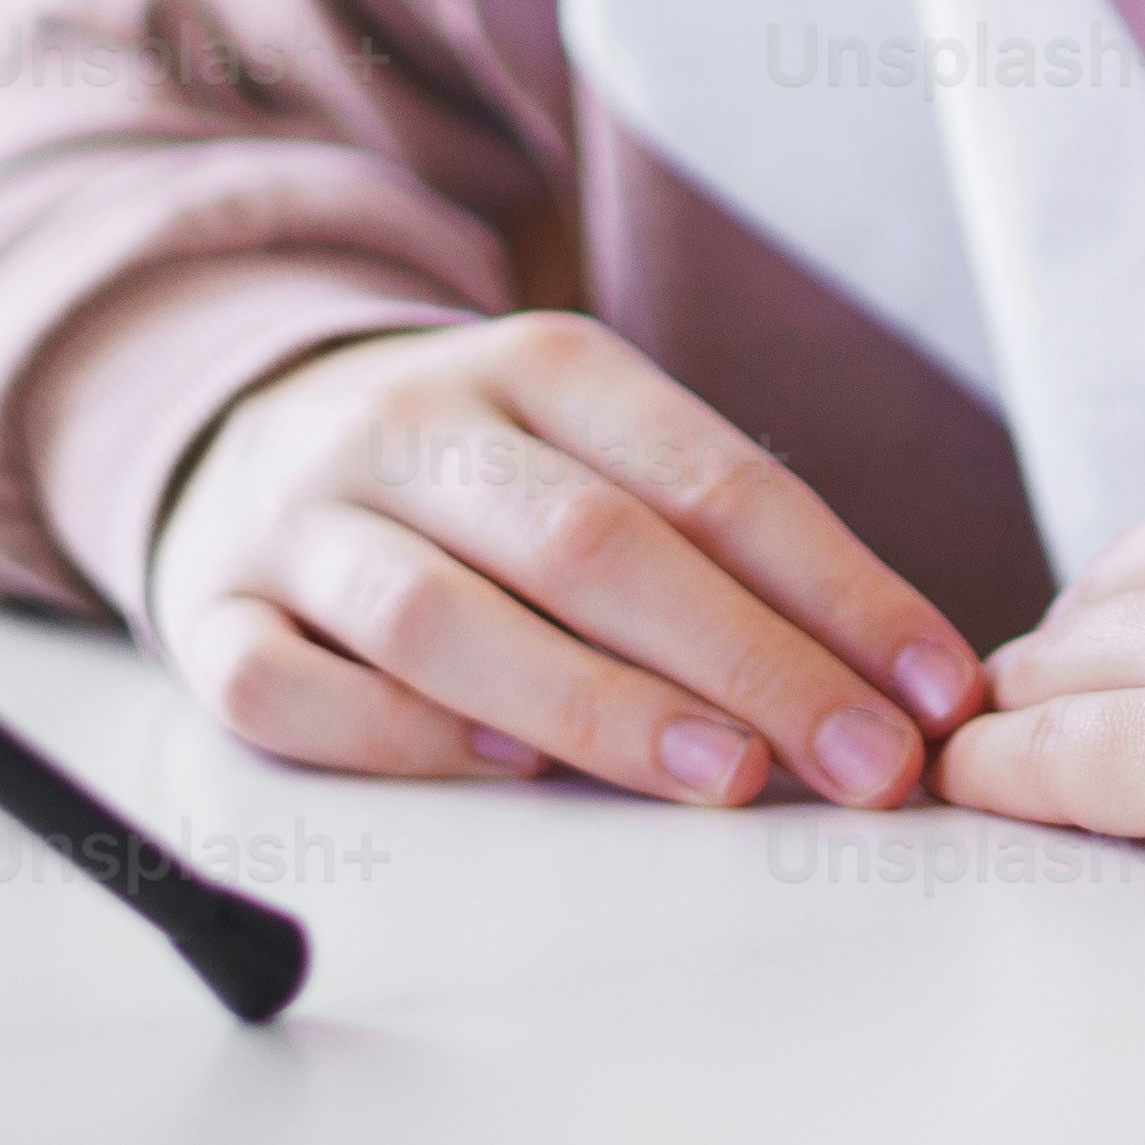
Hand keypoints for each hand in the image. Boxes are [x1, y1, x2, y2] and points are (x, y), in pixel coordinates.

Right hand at [142, 312, 975, 805]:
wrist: (240, 432)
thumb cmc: (479, 482)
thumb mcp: (594, 451)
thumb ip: (715, 546)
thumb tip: (893, 689)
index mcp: (537, 366)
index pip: (711, 475)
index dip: (839, 588)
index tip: (937, 692)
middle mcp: (410, 425)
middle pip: (592, 544)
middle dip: (750, 662)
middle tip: (867, 765)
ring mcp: (300, 520)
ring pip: (439, 616)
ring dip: (595, 704)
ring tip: (724, 778)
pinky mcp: (207, 613)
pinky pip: (283, 688)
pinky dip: (395, 735)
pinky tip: (500, 769)